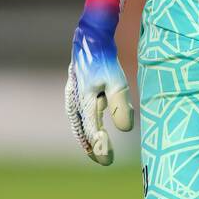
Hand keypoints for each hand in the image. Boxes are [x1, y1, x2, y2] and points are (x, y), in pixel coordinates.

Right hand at [65, 0, 133, 164]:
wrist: (90, 38)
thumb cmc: (104, 59)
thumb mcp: (115, 81)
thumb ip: (120, 104)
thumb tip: (125, 130)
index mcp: (84, 102)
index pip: (92, 131)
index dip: (100, 146)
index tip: (109, 160)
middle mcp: (75, 101)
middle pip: (82, 130)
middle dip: (92, 146)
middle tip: (104, 160)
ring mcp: (74, 95)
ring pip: (79, 123)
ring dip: (87, 137)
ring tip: (97, 150)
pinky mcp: (77, 90)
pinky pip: (80, 114)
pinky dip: (85, 125)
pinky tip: (93, 129)